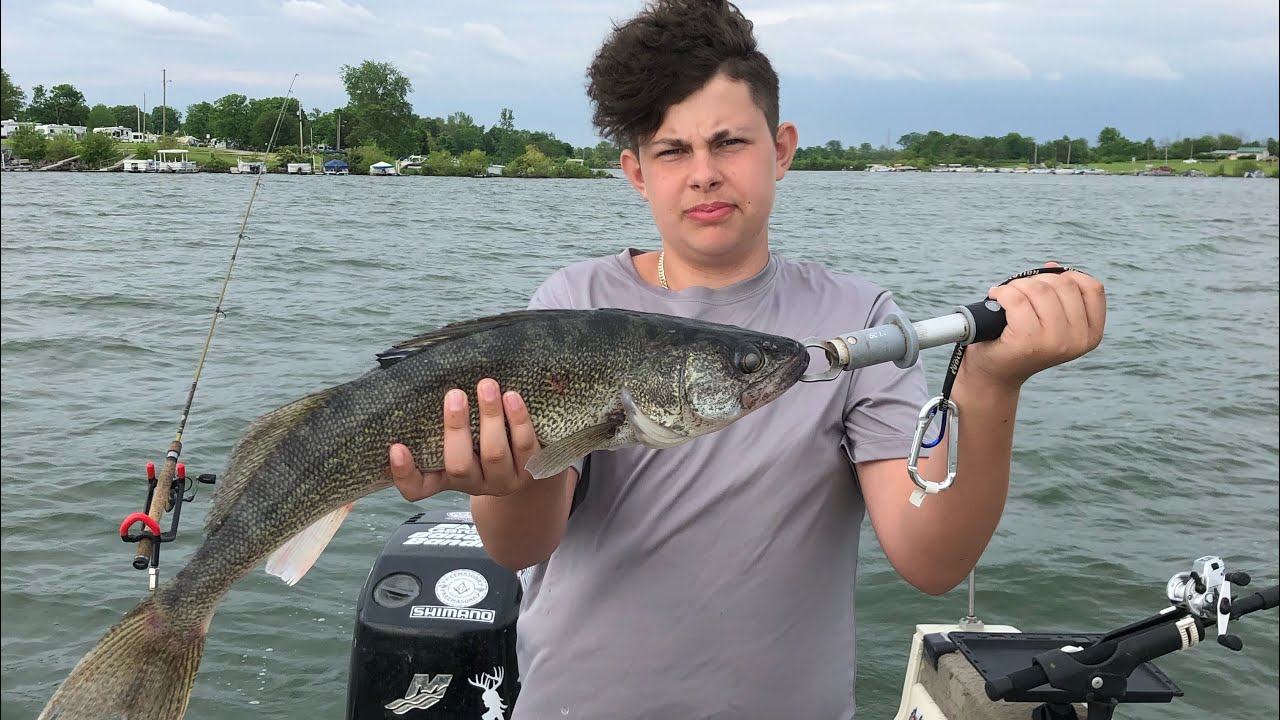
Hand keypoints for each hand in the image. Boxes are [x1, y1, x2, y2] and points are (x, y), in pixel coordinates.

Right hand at [389, 378, 542, 500]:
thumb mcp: (457, 435)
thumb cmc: (479, 438)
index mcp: (445, 478)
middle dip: (456, 428)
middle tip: (454, 394)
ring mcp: (503, 480)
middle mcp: (472, 483)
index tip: (396, 447)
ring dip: (490, 417)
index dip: (404, 473)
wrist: (526, 455)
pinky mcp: (530, 469)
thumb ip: (439, 420)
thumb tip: (423, 382)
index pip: (416, 488)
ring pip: (495, 454)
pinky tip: (512, 397)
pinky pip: (525, 446)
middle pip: (458, 466)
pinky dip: (518, 420)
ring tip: (486, 385)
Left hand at [962, 262, 1106, 388]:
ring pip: (1040, 289)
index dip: (1068, 277)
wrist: (995, 371)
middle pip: (1063, 284)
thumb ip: (1057, 293)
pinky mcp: (1027, 341)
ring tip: (1006, 296)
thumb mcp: (1048, 316)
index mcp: (1091, 333)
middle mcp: (1077, 339)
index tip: (1047, 284)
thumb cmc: (1021, 338)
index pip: (1092, 288)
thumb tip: (1053, 266)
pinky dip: (1002, 293)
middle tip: (1018, 291)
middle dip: (1037, 280)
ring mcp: (1054, 342)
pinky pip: (1016, 299)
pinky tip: (995, 298)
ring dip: (1017, 286)